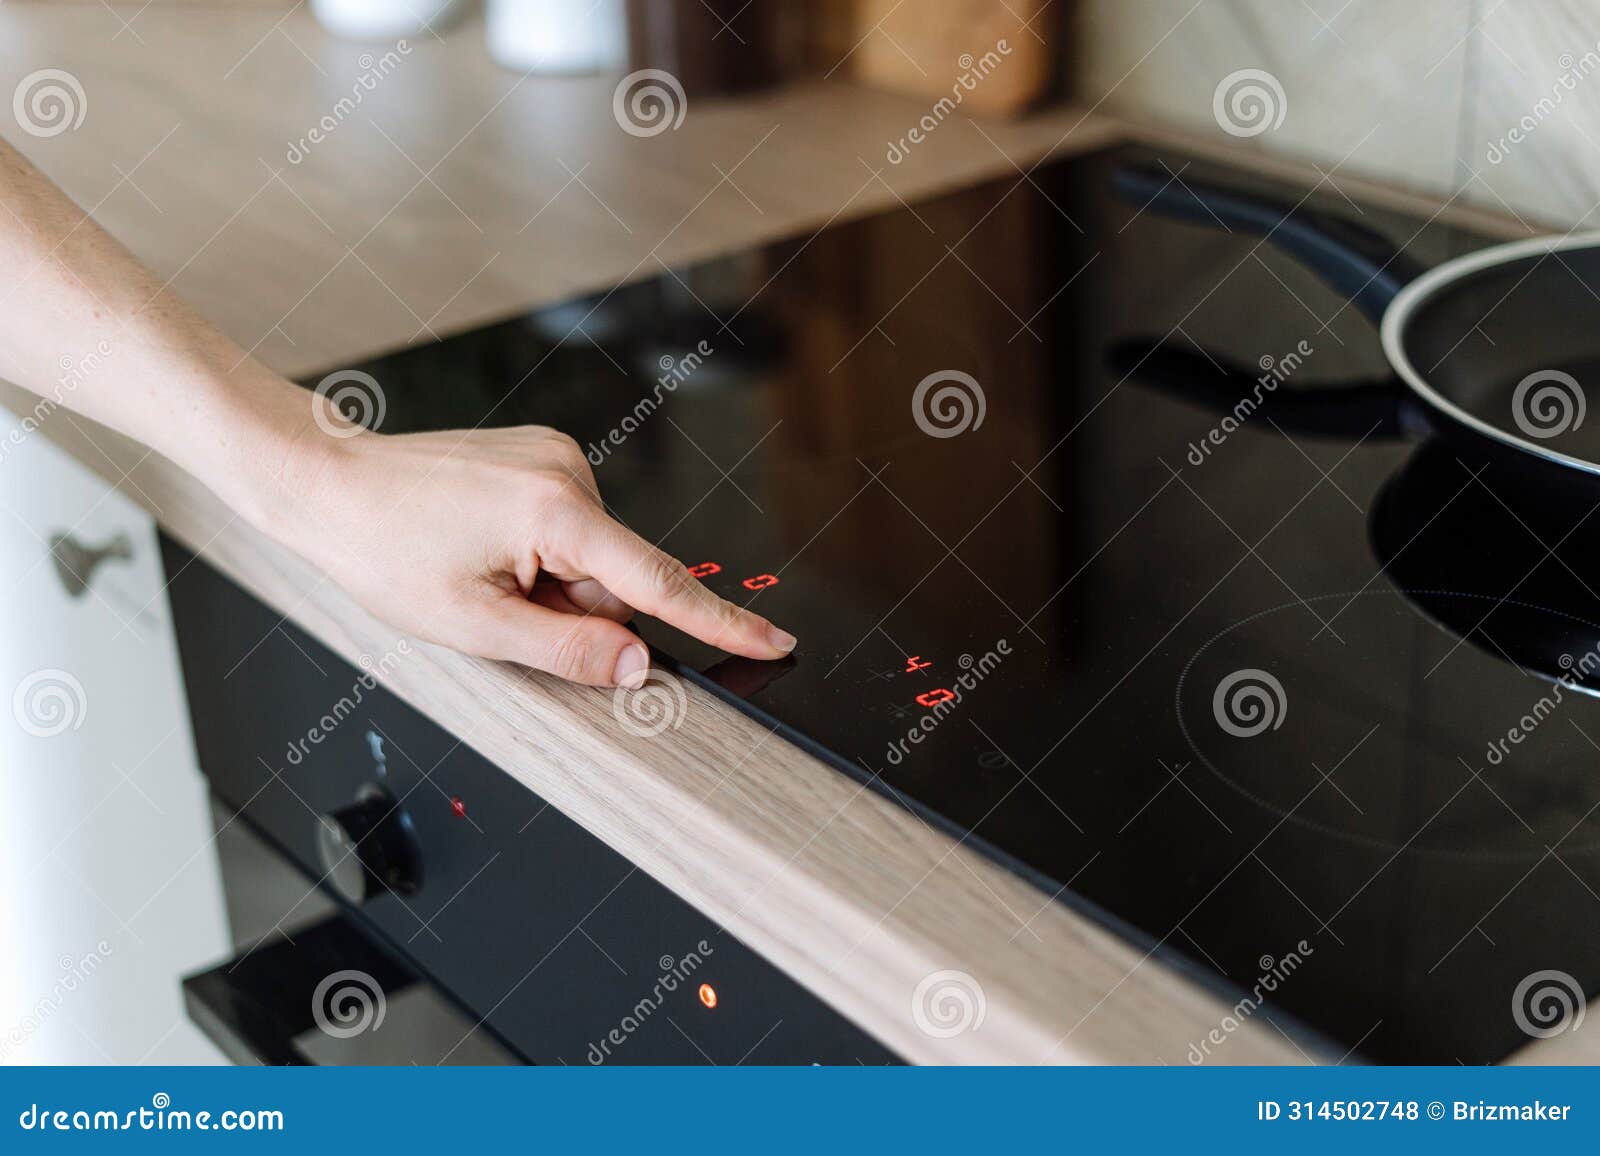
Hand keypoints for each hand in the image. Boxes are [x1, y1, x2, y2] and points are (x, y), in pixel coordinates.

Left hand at [265, 422, 795, 686]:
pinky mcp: (539, 455)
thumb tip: (640, 667)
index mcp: (556, 511)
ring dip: (551, 583)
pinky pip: (568, 527)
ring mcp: (554, 457)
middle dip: (574, 609)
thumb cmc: (382, 550)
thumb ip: (568, 649)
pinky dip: (542, 555)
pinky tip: (484, 546)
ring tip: (478, 571)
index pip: (659, 582)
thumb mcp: (473, 624)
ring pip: (590, 556)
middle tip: (496, 606)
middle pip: (615, 576)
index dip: (721, 621)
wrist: (325, 480)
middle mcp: (567, 471)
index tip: (775, 637)